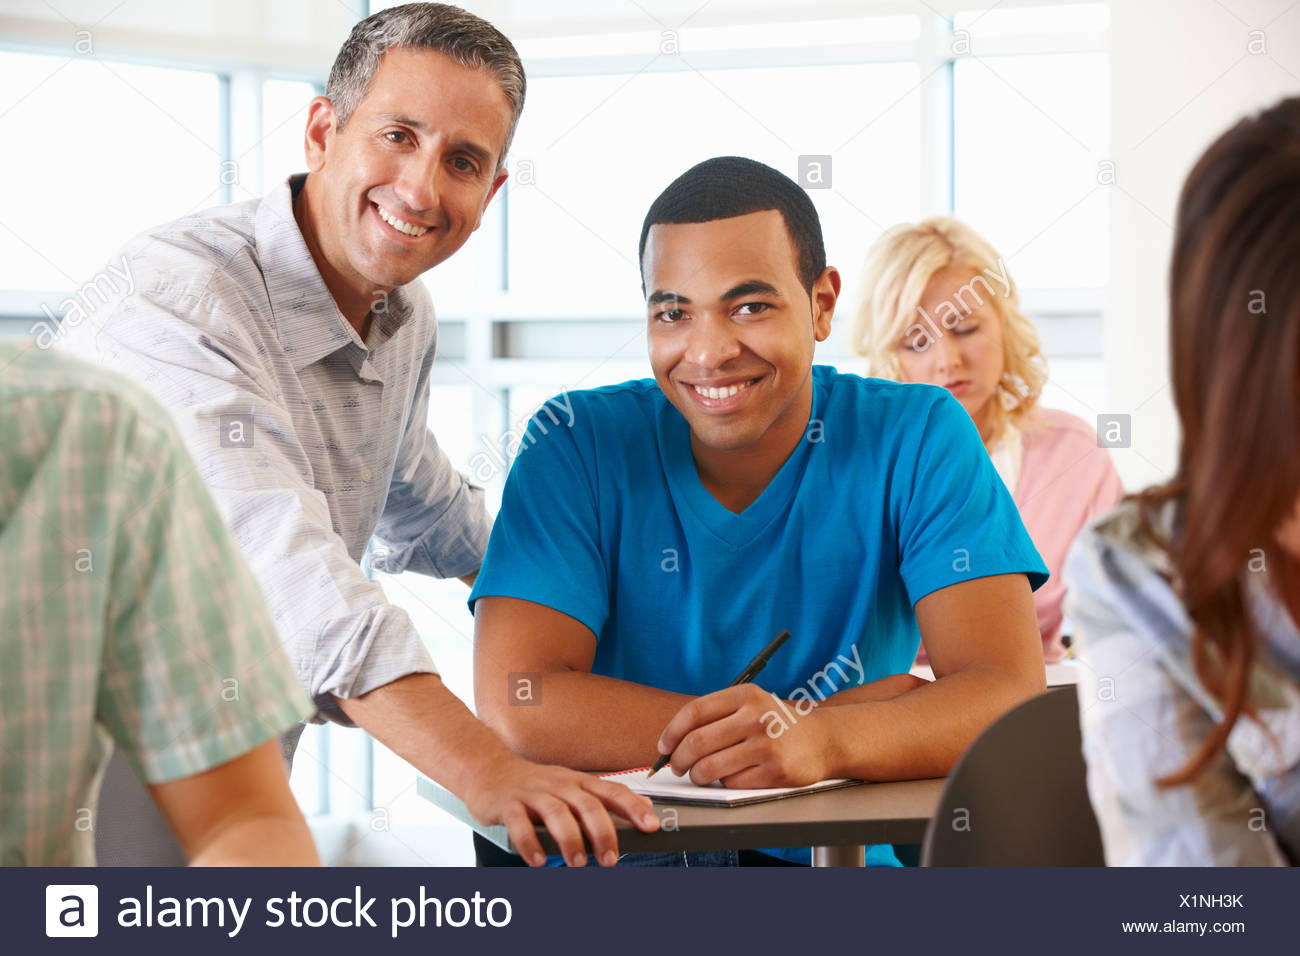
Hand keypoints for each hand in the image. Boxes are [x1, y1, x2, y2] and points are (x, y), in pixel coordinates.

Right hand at [462, 755, 659, 866]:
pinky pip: (519, 823)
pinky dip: (530, 843)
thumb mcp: (572, 785)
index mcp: (577, 782)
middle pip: (587, 804)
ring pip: (557, 813)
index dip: (633, 807)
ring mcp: (532, 793)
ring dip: (570, 840)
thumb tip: (645, 806)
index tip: (650, 826)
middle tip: (610, 860)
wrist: (488, 770)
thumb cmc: (534, 784)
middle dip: (603, 833)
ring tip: (578, 863)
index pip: (611, 791)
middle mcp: (558, 785)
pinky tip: (538, 861)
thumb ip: (605, 797)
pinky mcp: (507, 804)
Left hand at [656, 684, 833, 788]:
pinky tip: (730, 777)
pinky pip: (731, 784)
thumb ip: (717, 715)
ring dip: (697, 776)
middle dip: (678, 760)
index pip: (694, 713)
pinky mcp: (774, 772)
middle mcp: (755, 717)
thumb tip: (673, 740)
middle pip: (697, 743)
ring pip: (709, 768)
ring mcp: (766, 746)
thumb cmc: (777, 724)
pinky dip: (724, 784)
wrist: (823, 739)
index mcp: (745, 695)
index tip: (664, 746)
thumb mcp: (751, 704)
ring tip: (700, 775)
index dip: (671, 732)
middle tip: (676, 767)